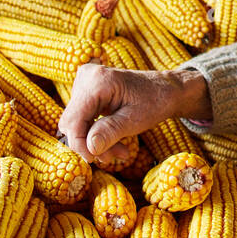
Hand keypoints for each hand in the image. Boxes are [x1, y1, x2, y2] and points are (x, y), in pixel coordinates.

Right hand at [57, 62, 208, 162]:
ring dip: (96, 142)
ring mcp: (84, 82)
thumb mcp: (136, 120)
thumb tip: (90, 148)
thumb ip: (111, 132)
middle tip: (114, 157)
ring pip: (77, 123)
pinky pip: (82, 118)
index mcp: (98, 81)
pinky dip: (97, 133)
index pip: (74, 120)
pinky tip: (115, 143)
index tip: (93, 159)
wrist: (163, 89)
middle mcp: (86, 77)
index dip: (79, 144)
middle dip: (90, 144)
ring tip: (120, 151)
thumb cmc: (154, 101)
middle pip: (73, 122)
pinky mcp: (85, 90)